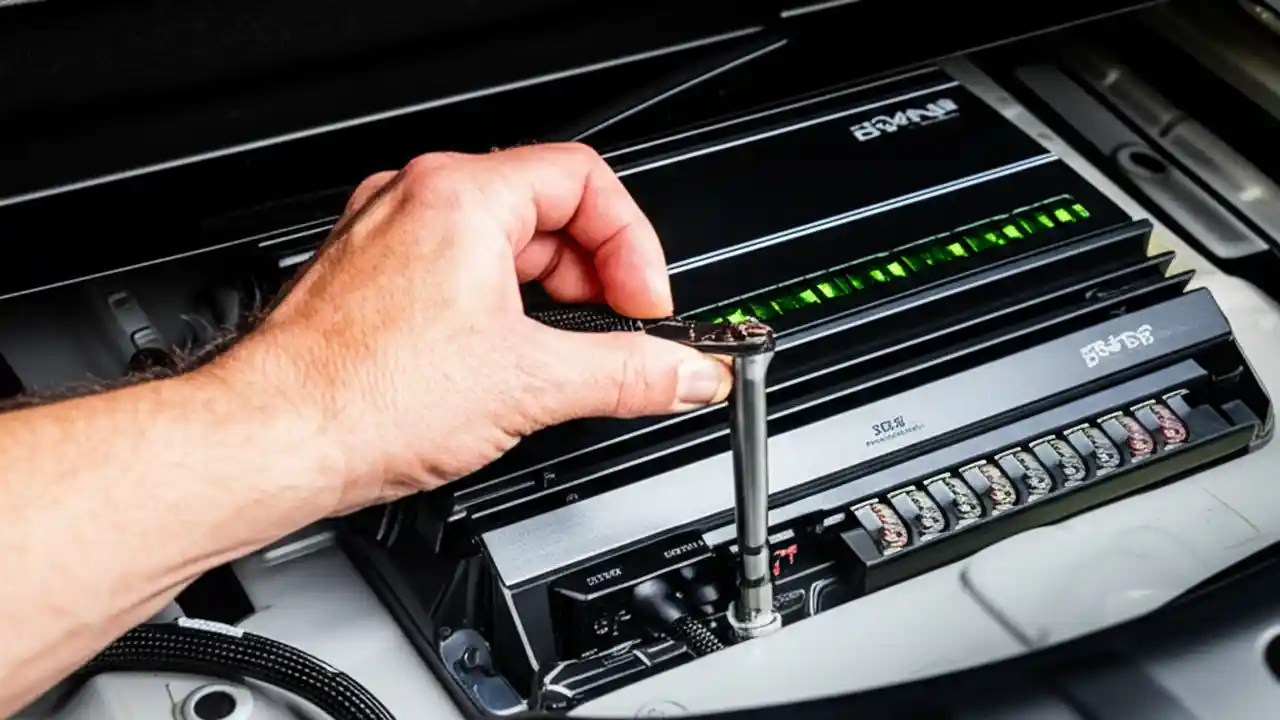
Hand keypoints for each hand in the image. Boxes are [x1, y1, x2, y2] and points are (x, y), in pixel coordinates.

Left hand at [211, 143, 732, 514]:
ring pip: (502, 247)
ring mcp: (387, 238)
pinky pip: (459, 273)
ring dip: (549, 300)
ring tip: (561, 361)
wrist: (269, 442)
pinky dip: (501, 311)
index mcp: (460, 197)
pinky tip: (506, 364)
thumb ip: (630, 373)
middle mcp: (416, 201)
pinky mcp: (371, 280)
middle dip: (594, 279)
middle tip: (617, 336)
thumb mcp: (529, 385)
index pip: (584, 181)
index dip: (632, 246)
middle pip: (547, 213)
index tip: (644, 306)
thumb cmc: (360, 398)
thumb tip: (688, 372)